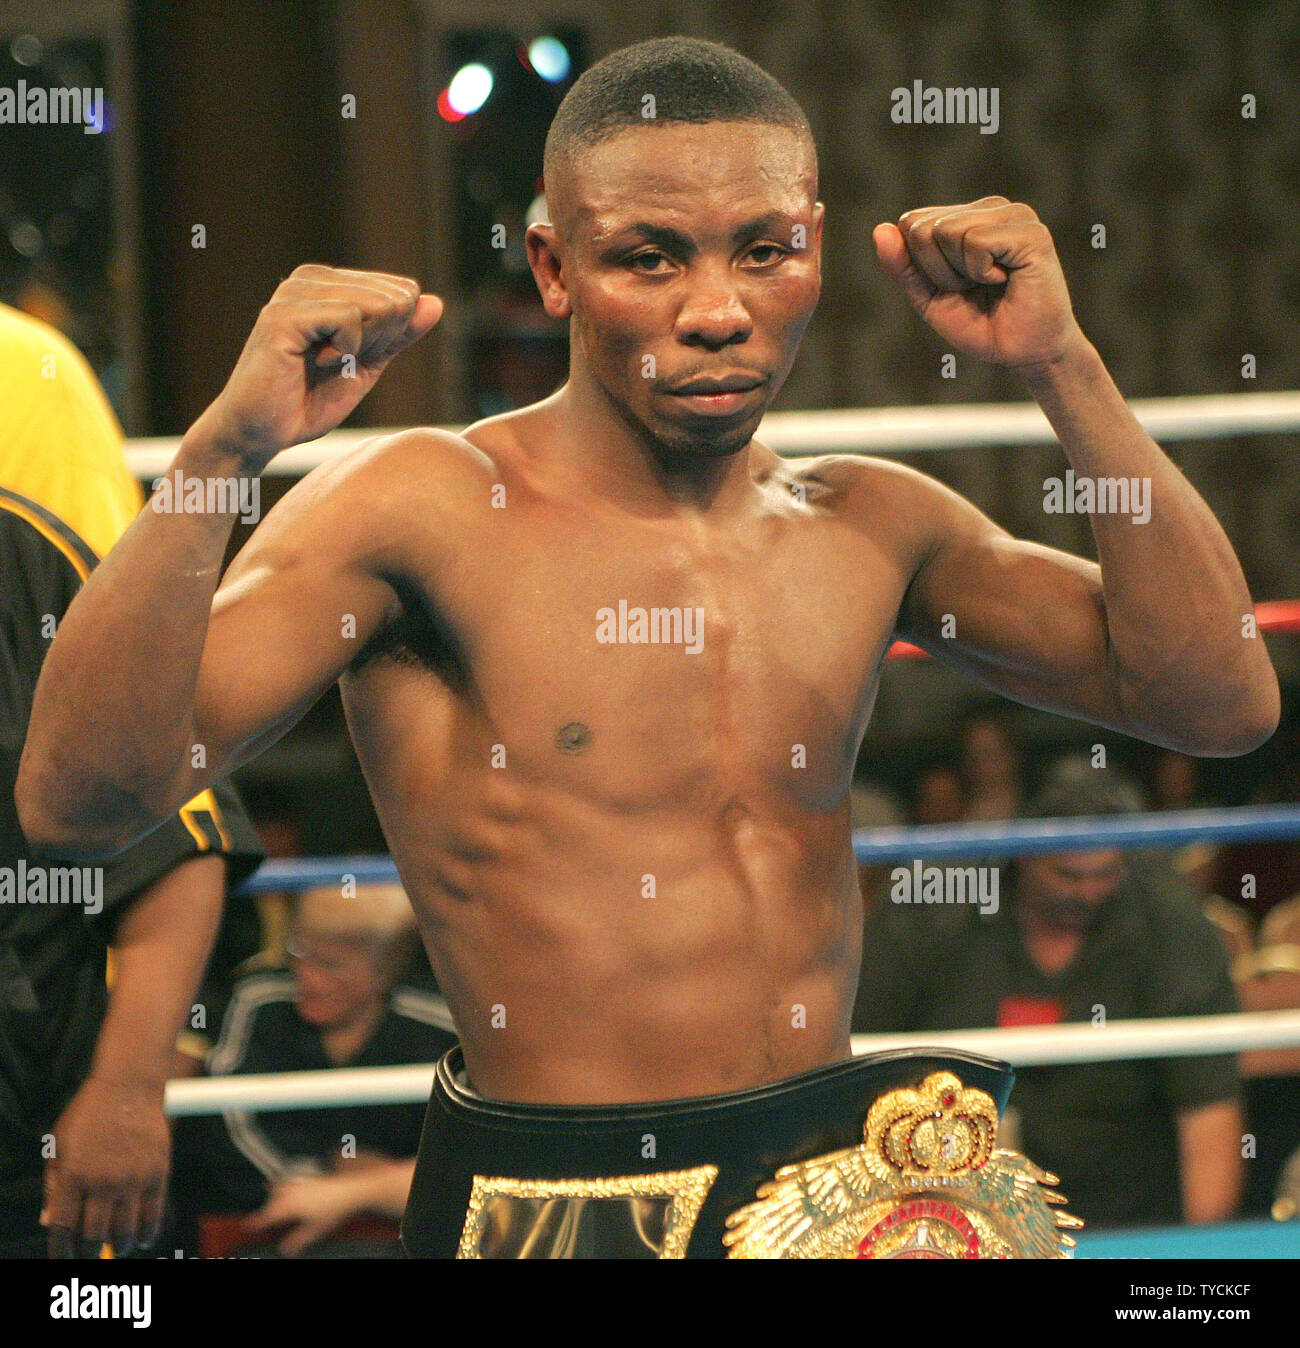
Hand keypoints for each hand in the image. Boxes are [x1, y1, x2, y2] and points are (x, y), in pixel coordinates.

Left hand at [43, 1076, 169, 1257]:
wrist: (129, 1085)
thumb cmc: (88, 1115)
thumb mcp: (59, 1146)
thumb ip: (52, 1185)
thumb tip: (48, 1223)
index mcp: (72, 1175)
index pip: (62, 1228)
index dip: (61, 1250)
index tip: (63, 1258)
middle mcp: (101, 1180)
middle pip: (93, 1235)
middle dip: (89, 1251)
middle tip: (90, 1254)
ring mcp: (132, 1177)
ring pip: (124, 1230)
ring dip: (118, 1245)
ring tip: (118, 1246)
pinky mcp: (158, 1172)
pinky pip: (153, 1214)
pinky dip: (148, 1233)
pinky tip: (143, 1239)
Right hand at [187, 265, 442, 471]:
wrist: (262, 433)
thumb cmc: (307, 402)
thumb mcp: (367, 365)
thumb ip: (399, 334)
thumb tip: (437, 303)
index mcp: (329, 284)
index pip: (402, 291)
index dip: (396, 333)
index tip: (359, 356)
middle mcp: (310, 278)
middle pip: (395, 295)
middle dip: (383, 340)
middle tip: (342, 363)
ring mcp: (294, 292)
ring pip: (376, 303)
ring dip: (365, 346)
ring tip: (327, 363)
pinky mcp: (284, 313)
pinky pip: (349, 316)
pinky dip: (346, 349)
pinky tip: (316, 361)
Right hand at [245, 1174, 362, 1256]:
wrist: (352, 1187)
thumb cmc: (333, 1211)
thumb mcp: (315, 1230)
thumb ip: (298, 1240)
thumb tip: (284, 1250)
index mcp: (288, 1205)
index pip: (267, 1215)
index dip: (255, 1222)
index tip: (246, 1226)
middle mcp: (290, 1190)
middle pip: (272, 1200)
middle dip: (266, 1209)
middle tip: (262, 1220)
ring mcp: (300, 1180)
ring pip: (280, 1187)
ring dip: (275, 1194)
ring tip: (271, 1199)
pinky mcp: (309, 1174)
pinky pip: (290, 1179)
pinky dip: (285, 1184)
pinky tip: (287, 1184)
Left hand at [873, 197, 1084, 370]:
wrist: (1025, 352)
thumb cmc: (981, 324)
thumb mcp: (929, 298)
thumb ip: (904, 267)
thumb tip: (880, 229)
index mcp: (967, 216)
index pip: (912, 223)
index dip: (922, 266)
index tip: (955, 285)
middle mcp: (991, 207)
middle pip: (924, 227)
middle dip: (938, 271)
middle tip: (974, 288)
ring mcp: (1014, 214)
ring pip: (947, 231)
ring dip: (959, 274)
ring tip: (991, 284)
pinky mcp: (1031, 232)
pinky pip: (975, 242)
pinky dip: (980, 272)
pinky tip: (1006, 279)